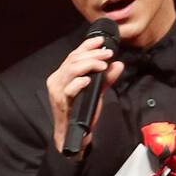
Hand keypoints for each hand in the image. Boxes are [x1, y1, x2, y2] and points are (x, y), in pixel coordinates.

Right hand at [48, 33, 125, 155]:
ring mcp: (57, 91)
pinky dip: (80, 82)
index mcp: (62, 75)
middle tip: (108, 54)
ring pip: (71, 69)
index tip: (101, 41)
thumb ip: (106, 78)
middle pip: (73, 59)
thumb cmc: (81, 112)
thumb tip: (118, 64)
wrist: (74, 135)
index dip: (87, 45)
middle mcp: (57, 80)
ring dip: (89, 64)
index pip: (73, 54)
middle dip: (93, 54)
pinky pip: (69, 89)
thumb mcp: (96, 91)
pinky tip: (89, 80)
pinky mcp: (60, 102)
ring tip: (103, 65)